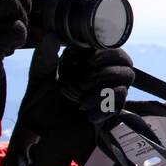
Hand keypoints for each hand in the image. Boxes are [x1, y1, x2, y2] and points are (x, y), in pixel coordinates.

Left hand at [17, 47, 133, 165]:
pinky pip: (117, 107)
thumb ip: (46, 52)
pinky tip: (85, 113)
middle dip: (108, 70)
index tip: (89, 58)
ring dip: (104, 88)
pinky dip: (101, 108)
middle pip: (127, 67)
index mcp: (91, 67)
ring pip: (124, 86)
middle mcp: (104, 81)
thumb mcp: (40, 72)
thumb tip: (53, 34)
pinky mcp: (108, 116)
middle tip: (85, 78)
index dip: (107, 52)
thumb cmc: (40, 101)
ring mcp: (108, 99)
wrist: (38, 131)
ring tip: (82, 98)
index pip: (114, 52)